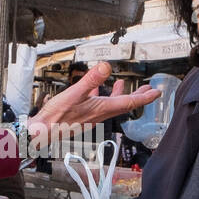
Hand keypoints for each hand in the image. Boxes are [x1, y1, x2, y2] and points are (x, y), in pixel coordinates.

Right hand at [28, 63, 159, 148]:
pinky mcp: (83, 115)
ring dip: (121, 96)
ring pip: (112, 105)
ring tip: (125, 87)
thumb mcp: (73, 94)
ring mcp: (91, 115)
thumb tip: (106, 67)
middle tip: (150, 90)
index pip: (128, 103)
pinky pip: (98, 104)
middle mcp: (99, 114)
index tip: (156, 93)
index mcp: (100, 109)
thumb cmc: (55, 117)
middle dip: (138, 97)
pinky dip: (102, 96)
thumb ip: (90, 80)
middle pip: (124, 105)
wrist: (41, 132)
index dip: (144, 97)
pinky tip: (96, 91)